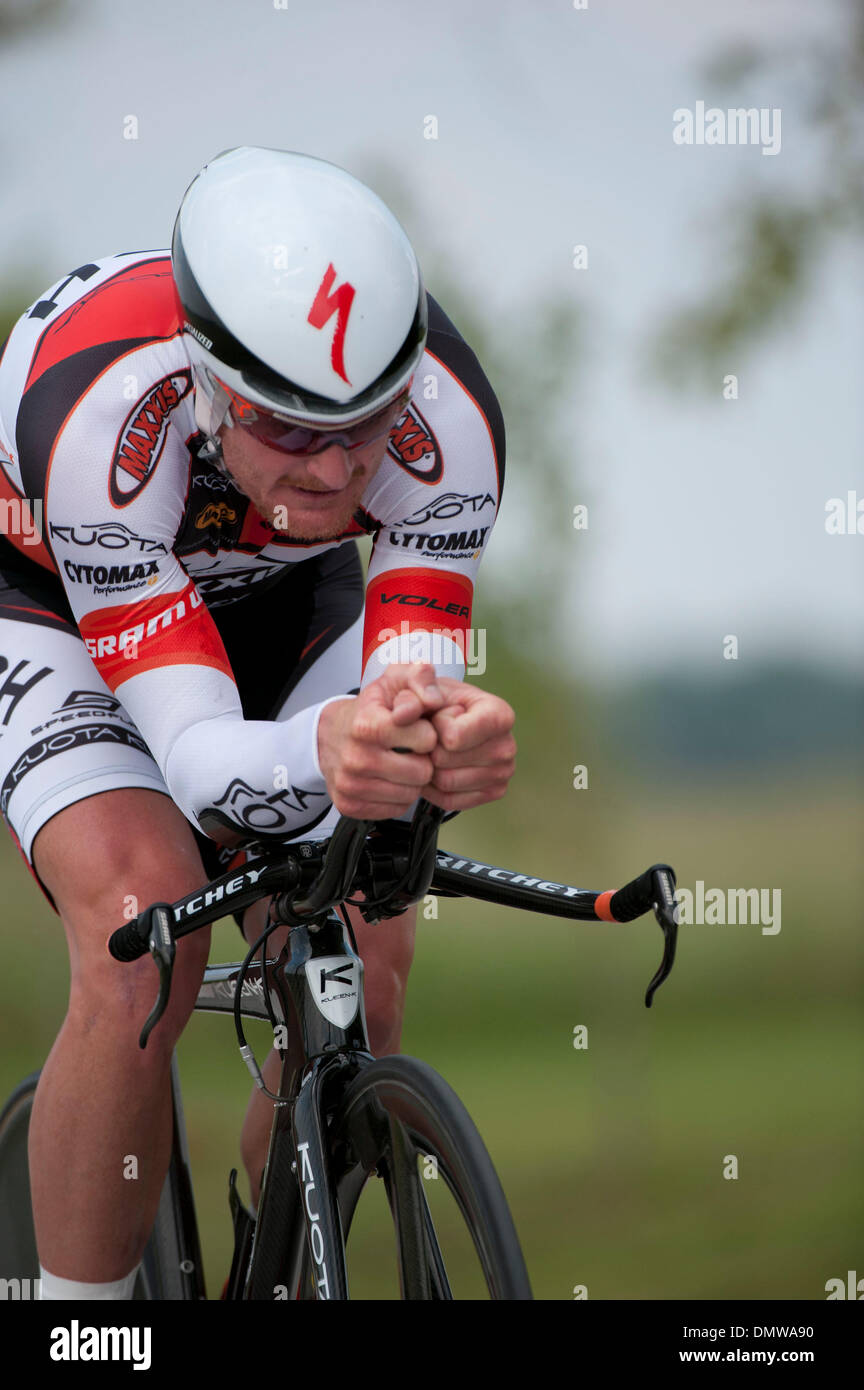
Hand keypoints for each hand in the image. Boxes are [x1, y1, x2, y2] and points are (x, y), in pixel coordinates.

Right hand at [317, 662, 445, 818]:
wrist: (327, 736)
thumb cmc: (367, 710)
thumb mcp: (393, 681)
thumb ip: (420, 679)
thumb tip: (434, 699)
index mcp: (367, 726)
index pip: (426, 740)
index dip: (427, 733)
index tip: (416, 728)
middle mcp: (356, 758)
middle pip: (422, 773)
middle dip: (422, 760)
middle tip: (410, 750)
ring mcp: (351, 785)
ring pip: (411, 795)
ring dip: (411, 780)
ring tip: (399, 763)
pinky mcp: (350, 806)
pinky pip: (396, 809)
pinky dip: (397, 796)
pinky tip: (388, 779)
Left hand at [419, 677, 515, 811]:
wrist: (441, 718)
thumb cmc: (432, 698)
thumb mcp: (418, 683)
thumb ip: (411, 689)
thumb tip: (402, 714)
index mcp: (499, 714)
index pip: (454, 737)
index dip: (435, 728)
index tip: (438, 715)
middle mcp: (507, 745)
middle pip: (447, 762)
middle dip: (429, 748)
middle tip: (432, 735)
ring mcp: (503, 772)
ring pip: (446, 783)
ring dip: (429, 769)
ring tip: (432, 749)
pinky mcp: (494, 792)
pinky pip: (450, 801)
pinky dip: (434, 788)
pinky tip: (435, 768)